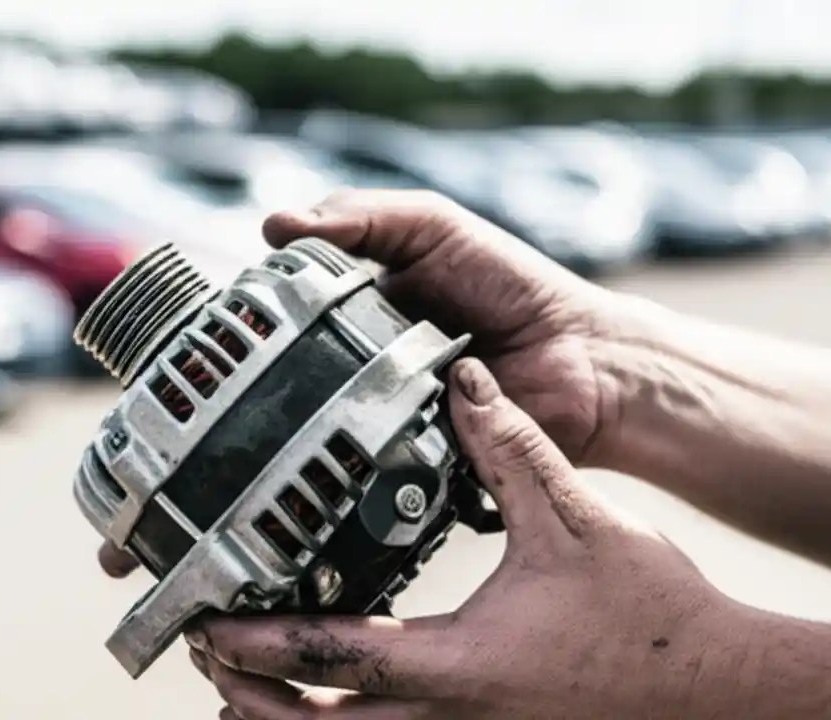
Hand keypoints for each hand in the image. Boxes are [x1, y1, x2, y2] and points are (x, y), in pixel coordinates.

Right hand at [98, 189, 624, 578]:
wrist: (589, 365)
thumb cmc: (511, 286)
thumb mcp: (430, 228)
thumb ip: (360, 220)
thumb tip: (274, 226)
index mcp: (333, 328)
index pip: (243, 352)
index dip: (188, 381)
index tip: (138, 408)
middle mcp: (336, 389)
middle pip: (242, 436)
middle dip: (178, 481)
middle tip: (127, 518)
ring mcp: (362, 439)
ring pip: (277, 485)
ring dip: (221, 522)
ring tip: (165, 554)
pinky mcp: (397, 481)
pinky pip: (340, 511)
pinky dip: (297, 537)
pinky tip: (254, 562)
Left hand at [185, 358, 747, 719]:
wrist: (717, 688)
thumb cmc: (652, 617)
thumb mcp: (577, 519)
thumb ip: (510, 449)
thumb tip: (464, 381)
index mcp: (459, 663)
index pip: (331, 657)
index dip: (257, 641)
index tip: (206, 623)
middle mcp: (450, 719)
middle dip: (247, 697)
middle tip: (208, 651)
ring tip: (238, 681)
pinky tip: (322, 702)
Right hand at [265, 189, 622, 463]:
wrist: (579, 360)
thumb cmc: (511, 284)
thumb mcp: (432, 227)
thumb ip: (362, 217)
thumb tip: (275, 225)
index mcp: (359, 297)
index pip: (291, 295)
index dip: (267, 294)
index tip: (250, 293)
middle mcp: (359, 349)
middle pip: (292, 351)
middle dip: (284, 343)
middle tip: (275, 335)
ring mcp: (376, 398)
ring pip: (318, 399)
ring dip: (322, 383)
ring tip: (333, 365)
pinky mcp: (394, 443)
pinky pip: (357, 441)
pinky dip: (358, 423)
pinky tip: (364, 404)